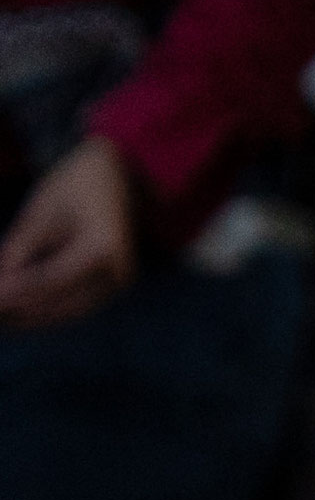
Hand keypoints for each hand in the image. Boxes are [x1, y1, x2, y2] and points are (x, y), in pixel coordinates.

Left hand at [0, 137, 138, 329]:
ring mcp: (118, 283)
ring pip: (70, 312)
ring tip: (4, 321)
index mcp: (103, 246)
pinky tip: (21, 315)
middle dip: (24, 311)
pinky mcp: (111, 287)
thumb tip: (1, 280)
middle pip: (64, 303)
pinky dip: (48, 312)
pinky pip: (77, 307)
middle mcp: (118, 271)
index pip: (55, 277)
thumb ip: (21, 245)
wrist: (114, 178)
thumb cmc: (74, 185)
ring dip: (35, 319)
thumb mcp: (41, 209)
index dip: (21, 291)